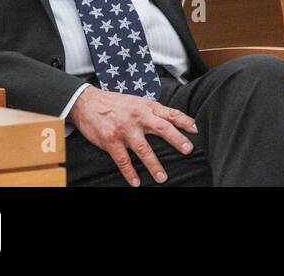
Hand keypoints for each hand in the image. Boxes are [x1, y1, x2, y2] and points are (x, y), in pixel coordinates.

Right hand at [68, 85, 197, 185]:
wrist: (87, 102)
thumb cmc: (115, 103)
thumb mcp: (137, 101)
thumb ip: (153, 110)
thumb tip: (171, 118)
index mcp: (146, 107)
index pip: (170, 113)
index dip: (184, 121)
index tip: (196, 129)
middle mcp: (138, 118)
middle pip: (162, 129)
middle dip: (176, 140)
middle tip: (188, 150)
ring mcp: (125, 130)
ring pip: (143, 149)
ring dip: (154, 165)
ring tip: (162, 178)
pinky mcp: (111, 141)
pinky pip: (123, 160)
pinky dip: (130, 172)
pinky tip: (136, 182)